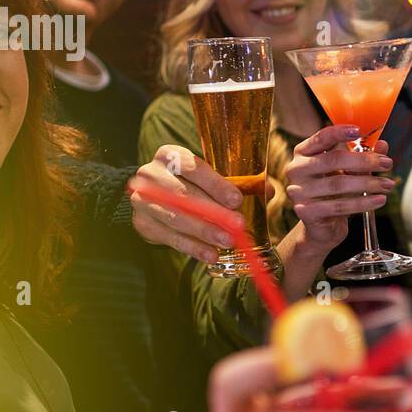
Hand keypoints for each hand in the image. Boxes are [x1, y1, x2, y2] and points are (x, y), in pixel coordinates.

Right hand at [130, 145, 256, 264]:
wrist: (155, 197)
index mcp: (171, 155)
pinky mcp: (142, 223)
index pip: (193, 167)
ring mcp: (143, 200)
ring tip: (228, 242)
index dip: (215, 185)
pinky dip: (193, 248)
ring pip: (175, 217)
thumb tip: (269, 192)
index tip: (237, 200)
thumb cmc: (192, 183)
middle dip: (212, 212)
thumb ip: (239, 183)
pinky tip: (211, 255)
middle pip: (182, 195)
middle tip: (238, 226)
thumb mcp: (211, 177)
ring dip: (204, 232)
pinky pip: (170, 238)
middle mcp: (152, 174)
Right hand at [285, 125, 394, 247]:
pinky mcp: (306, 212)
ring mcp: (298, 191)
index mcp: (303, 153)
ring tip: (388, 184)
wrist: (322, 226)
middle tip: (387, 163)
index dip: (339, 133)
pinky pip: (338, 206)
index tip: (359, 130)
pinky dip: (363, 203)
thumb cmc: (334, 193)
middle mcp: (296, 170)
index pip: (320, 138)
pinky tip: (379, 200)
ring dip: (367, 183)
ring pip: (338, 184)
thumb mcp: (349, 171)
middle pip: (332, 160)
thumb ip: (363, 156)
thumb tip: (383, 145)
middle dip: (363, 161)